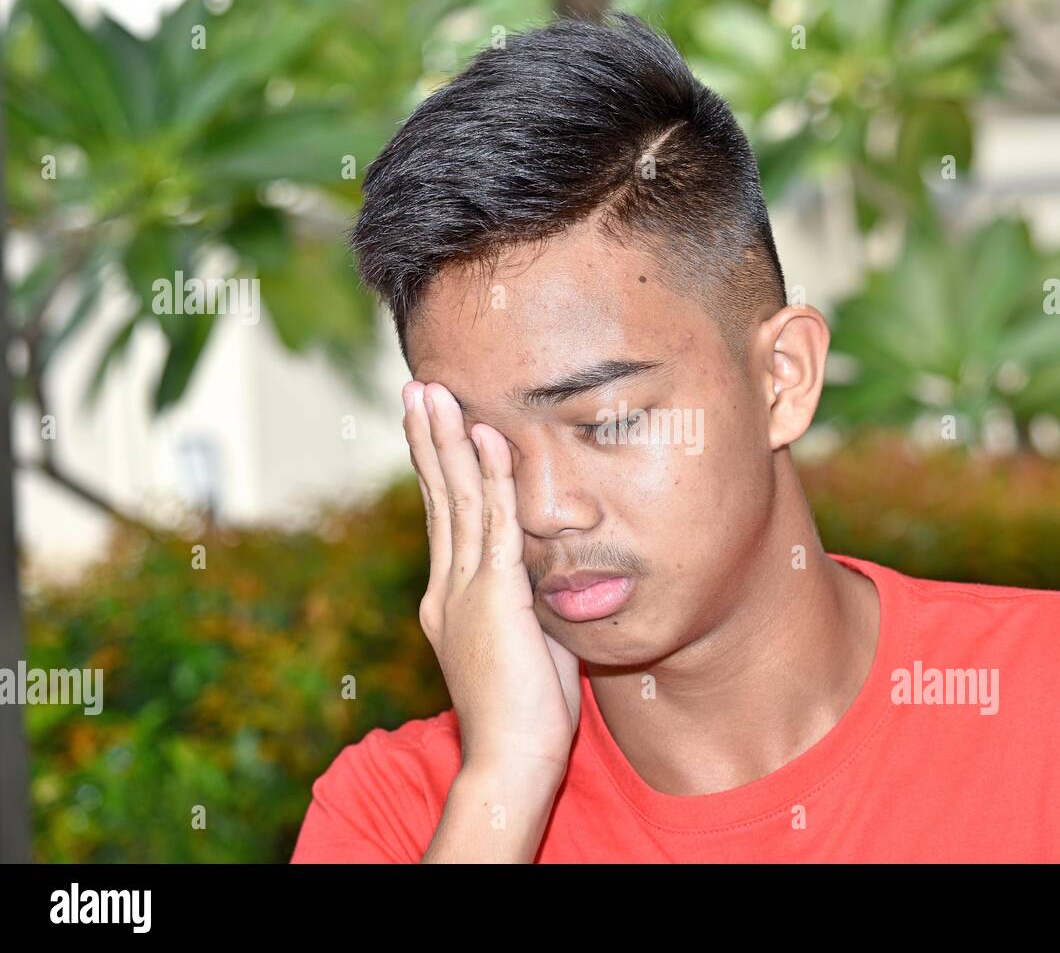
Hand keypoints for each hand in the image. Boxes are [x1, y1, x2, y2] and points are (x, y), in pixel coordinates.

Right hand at [402, 380, 580, 782]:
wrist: (513, 760)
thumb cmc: (528, 713)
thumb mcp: (527, 644)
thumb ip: (530, 603)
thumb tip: (551, 578)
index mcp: (451, 599)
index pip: (445, 519)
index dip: (440, 469)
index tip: (436, 427)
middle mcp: (448, 587)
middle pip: (438, 498)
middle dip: (428, 439)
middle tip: (417, 390)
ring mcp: (465, 590)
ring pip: (456, 500)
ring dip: (447, 441)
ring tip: (434, 393)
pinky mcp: (493, 597)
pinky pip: (493, 523)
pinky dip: (492, 477)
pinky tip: (488, 438)